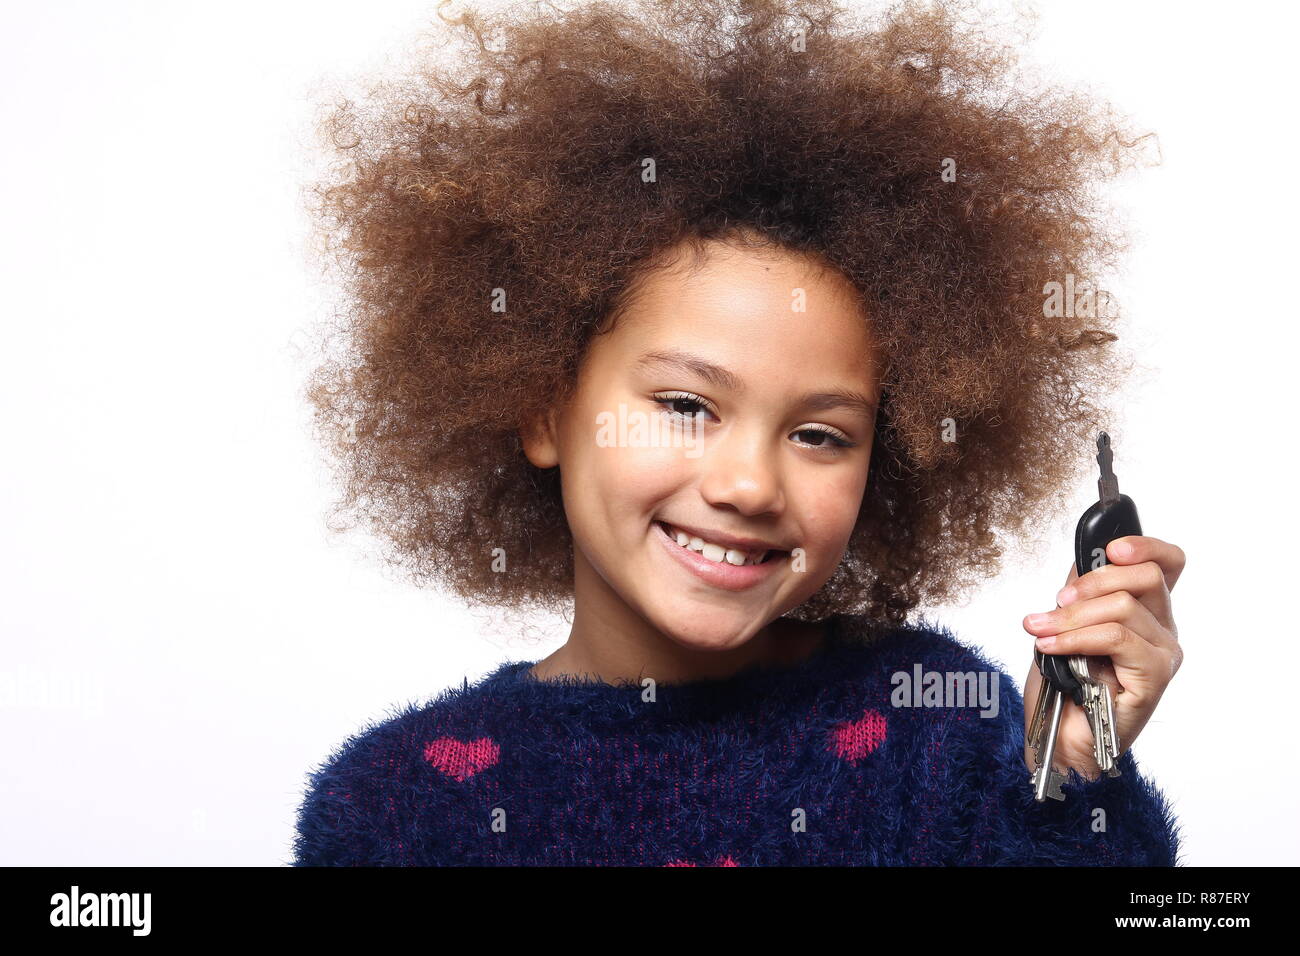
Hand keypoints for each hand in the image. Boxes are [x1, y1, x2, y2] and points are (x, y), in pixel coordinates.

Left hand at [1021, 535, 1184, 779]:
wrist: (1057, 738)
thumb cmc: (1062, 685)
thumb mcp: (1064, 622)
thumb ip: (1081, 591)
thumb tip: (1084, 557)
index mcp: (1146, 611)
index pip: (1167, 563)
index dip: (1145, 546)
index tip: (1110, 547)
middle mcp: (1162, 631)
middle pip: (1146, 576)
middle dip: (1092, 582)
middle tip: (1057, 602)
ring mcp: (1162, 655)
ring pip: (1124, 607)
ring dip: (1071, 616)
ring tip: (1040, 630)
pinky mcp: (1153, 678)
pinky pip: (1117, 639)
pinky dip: (1077, 637)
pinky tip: (1051, 647)